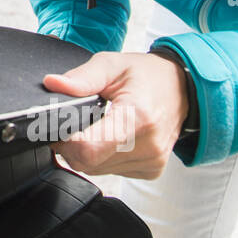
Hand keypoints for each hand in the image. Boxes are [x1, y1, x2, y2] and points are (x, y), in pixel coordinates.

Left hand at [41, 51, 189, 178]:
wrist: (184, 88)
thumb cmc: (148, 75)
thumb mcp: (112, 64)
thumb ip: (82, 77)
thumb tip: (53, 84)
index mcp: (137, 117)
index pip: (88, 148)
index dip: (64, 140)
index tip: (58, 127)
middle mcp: (148, 145)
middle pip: (88, 162)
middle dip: (71, 145)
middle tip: (76, 122)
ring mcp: (151, 161)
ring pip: (97, 170)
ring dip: (88, 152)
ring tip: (98, 125)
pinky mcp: (151, 170)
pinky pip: (112, 172)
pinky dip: (104, 157)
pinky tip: (113, 137)